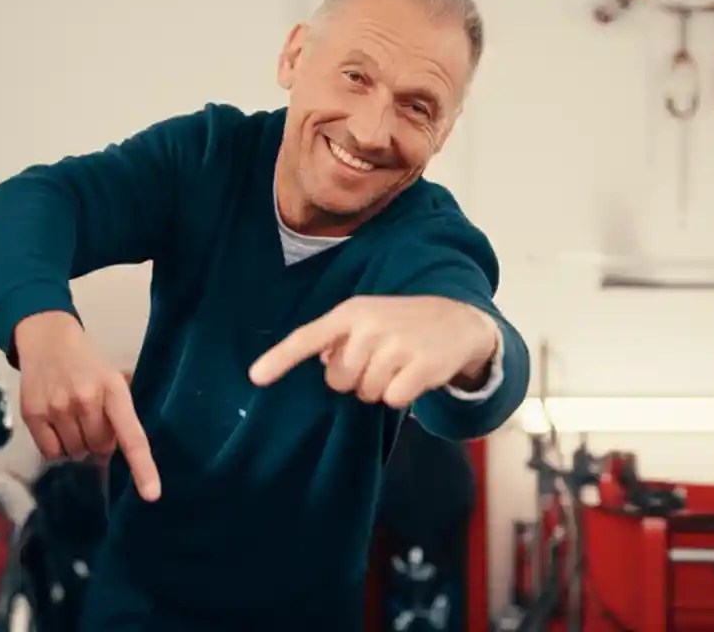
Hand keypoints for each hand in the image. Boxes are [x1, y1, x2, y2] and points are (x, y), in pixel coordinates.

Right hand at [14, 311, 160, 500]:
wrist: (46, 338)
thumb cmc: (86, 363)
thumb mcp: (112, 377)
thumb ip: (121, 411)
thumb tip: (123, 449)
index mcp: (113, 390)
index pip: (132, 435)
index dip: (143, 468)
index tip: (151, 495)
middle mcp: (86, 399)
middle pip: (100, 448)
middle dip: (100, 442)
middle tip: (93, 420)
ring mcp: (57, 408)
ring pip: (76, 452)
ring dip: (78, 444)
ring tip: (73, 419)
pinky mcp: (33, 414)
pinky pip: (51, 452)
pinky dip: (57, 446)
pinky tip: (57, 425)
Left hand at [248, 296, 498, 407]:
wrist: (458, 320)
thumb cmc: (400, 325)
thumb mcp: (365, 320)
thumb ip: (337, 341)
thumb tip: (323, 365)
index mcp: (348, 313)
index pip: (307, 337)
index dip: (280, 359)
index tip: (255, 378)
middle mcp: (369, 325)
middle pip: (338, 381)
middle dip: (355, 380)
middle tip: (378, 363)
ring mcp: (396, 344)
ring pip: (366, 393)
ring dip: (379, 389)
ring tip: (398, 367)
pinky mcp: (422, 364)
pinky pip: (392, 399)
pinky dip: (401, 396)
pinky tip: (413, 376)